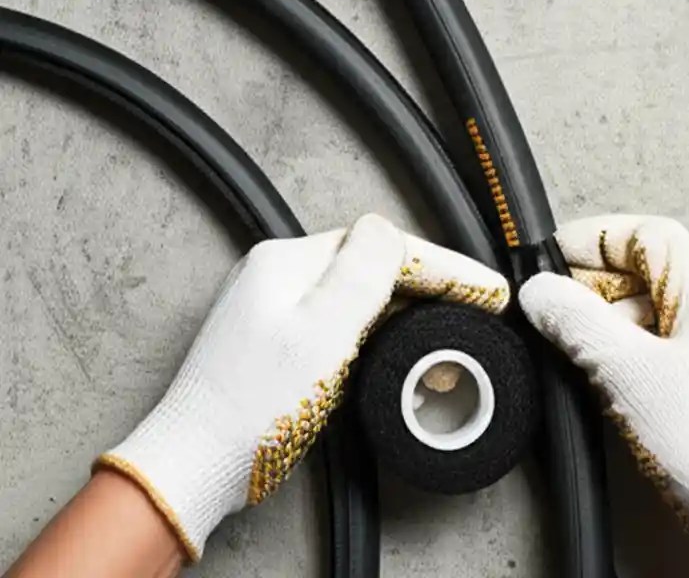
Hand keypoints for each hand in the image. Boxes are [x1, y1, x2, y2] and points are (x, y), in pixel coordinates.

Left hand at [96, 214, 508, 559]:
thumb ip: (362, 273)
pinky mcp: (276, 343)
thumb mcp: (322, 330)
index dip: (444, 266)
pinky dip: (380, 335)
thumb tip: (389, 231)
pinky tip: (398, 354)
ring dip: (409, 312)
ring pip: (361, 296)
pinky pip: (342, 324)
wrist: (197, 462)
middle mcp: (277, 276)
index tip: (485, 289)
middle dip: (432, 287)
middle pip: (374, 267)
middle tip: (478, 306)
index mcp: (288, 262)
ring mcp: (274, 309)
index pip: (384, 246)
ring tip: (448, 333)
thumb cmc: (251, 405)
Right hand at [519, 215, 688, 577]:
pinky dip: (646, 354)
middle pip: (660, 274)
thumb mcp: (624, 371)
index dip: (599, 237)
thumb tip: (543, 291)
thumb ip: (576, 322)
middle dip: (604, 288)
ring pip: (670, 314)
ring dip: (621, 325)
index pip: (654, 236)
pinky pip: (685, 349)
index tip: (557, 254)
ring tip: (587, 354)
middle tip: (560, 310)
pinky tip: (621, 384)